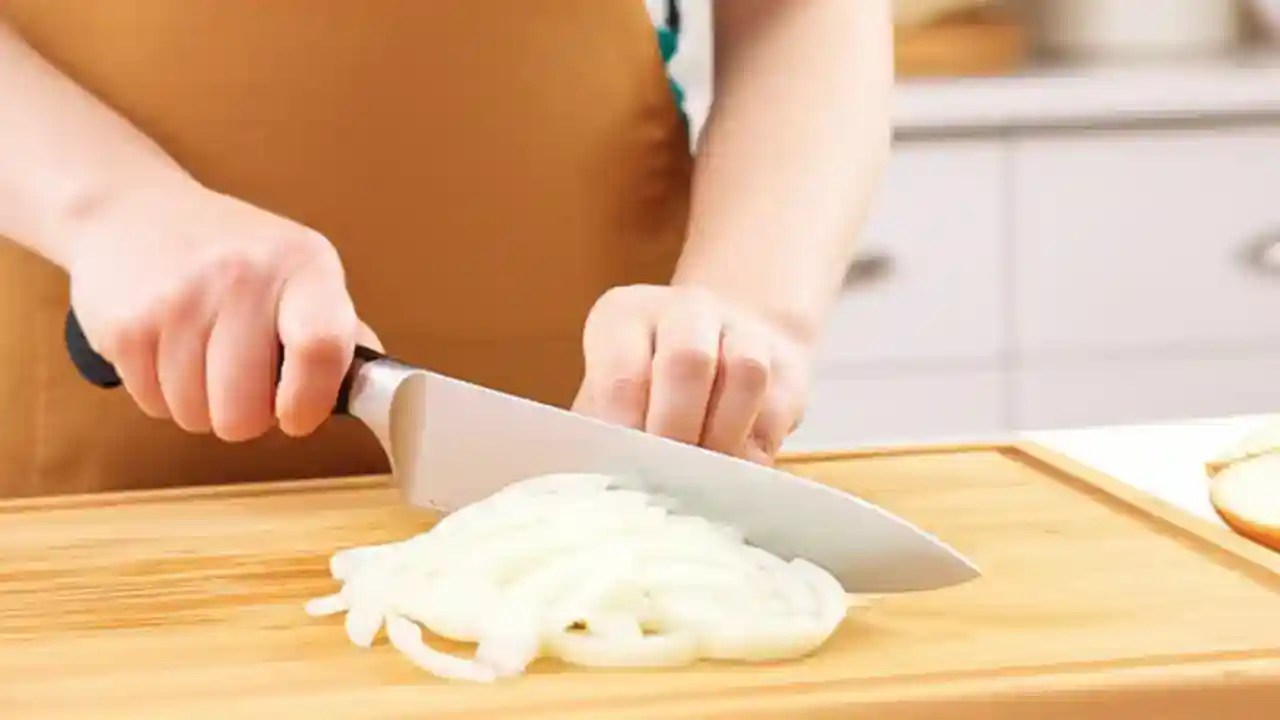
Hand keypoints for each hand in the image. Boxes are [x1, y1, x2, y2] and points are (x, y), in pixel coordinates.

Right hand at [67, 176, 376, 441]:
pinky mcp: (127, 325)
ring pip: (197, 417)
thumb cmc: (233, 253)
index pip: (320, 347)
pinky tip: (170, 351)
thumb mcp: (300, 272)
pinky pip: (155, 406)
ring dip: (203, 406)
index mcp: (303, 264)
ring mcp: (178, 299)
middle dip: (247, 416)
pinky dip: (164, 395)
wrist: (133, 210)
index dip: (309, 402)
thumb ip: (339, 332)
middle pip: (246, 410)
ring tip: (204, 359)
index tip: (297, 416)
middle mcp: (242, 276)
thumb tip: (379, 392)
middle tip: (244, 383)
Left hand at [572, 285, 812, 464]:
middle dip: (677, 430)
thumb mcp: (608, 396)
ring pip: (746, 373)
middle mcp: (685, 309)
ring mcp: (741, 328)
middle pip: (688, 362)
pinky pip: (777, 406)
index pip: (622, 370)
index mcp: (626, 315)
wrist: (720, 344)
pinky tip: (733, 474)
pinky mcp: (784, 360)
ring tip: (703, 478)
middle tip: (667, 477)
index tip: (626, 469)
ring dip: (723, 437)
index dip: (625, 427)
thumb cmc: (646, 388)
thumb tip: (597, 485)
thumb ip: (601, 433)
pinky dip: (755, 450)